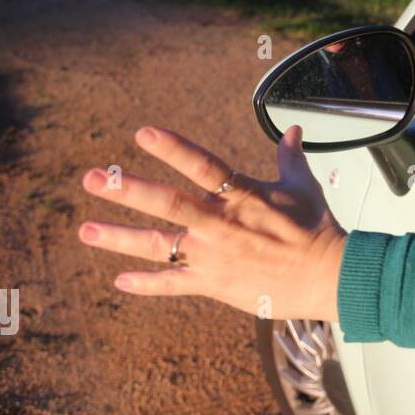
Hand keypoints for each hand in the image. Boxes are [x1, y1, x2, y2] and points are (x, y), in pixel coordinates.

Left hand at [78, 125, 346, 320]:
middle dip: (127, 190)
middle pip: (168, 204)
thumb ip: (289, 156)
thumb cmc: (318, 229)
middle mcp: (223, 225)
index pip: (204, 166)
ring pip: (160, 246)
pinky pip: (174, 285)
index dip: (173, 149)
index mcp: (244, 195)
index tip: (142, 133)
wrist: (328, 277)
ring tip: (85, 230)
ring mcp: (215, 256)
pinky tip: (120, 279)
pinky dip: (147, 283)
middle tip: (92, 178)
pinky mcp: (215, 284)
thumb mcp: (303, 186)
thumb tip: (293, 129)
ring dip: (120, 237)